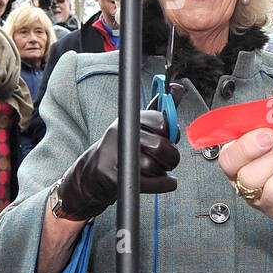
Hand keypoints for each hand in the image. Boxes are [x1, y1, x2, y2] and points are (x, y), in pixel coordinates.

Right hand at [56, 111, 179, 220]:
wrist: (93, 173)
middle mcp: (120, 132)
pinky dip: (165, 184)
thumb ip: (162, 109)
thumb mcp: (141, 124)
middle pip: (161, 146)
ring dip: (162, 172)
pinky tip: (166, 181)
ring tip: (154, 169)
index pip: (162, 121)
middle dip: (171, 156)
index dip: (170, 132)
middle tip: (168, 159)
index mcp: (130, 118)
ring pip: (155, 166)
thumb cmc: (125, 146)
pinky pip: (152, 183)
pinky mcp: (114, 176)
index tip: (166, 137)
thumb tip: (178, 88)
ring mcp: (116, 154)